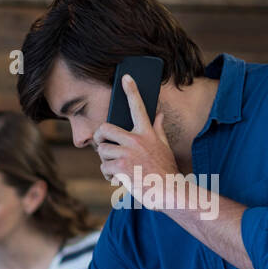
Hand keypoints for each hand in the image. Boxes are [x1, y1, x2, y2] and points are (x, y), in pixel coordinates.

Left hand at [92, 73, 177, 209]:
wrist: (168, 191)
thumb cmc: (165, 170)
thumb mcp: (164, 146)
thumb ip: (158, 129)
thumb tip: (160, 113)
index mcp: (147, 132)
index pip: (139, 107)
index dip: (131, 91)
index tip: (125, 78)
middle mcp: (136, 139)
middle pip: (104, 128)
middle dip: (99, 137)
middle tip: (103, 144)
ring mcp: (127, 152)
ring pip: (102, 151)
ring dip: (105, 161)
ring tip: (117, 168)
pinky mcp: (120, 166)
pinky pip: (103, 167)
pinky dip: (108, 175)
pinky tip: (118, 178)